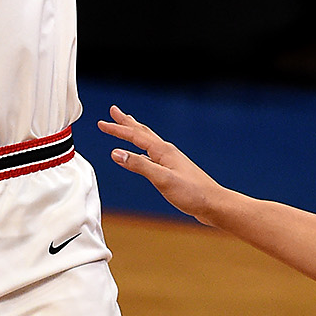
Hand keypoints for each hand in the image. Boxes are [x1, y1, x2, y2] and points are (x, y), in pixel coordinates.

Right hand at [99, 106, 222, 221]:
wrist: (213, 204)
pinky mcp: (174, 170)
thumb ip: (139, 165)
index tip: (102, 123)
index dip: (117, 129)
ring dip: (135, 131)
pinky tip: (143, 153)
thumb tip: (116, 153)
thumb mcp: (162, 179)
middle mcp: (167, 151)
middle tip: (113, 111)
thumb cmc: (192, 193)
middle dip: (126, 122)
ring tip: (128, 124)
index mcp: (163, 151)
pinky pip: (152, 153)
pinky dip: (143, 148)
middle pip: (142, 132)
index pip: (135, 136)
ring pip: (148, 141)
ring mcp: (171, 160)